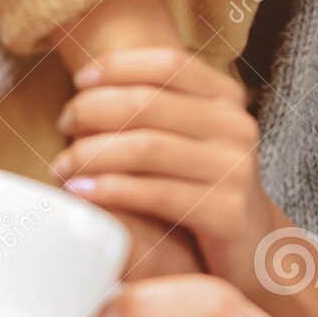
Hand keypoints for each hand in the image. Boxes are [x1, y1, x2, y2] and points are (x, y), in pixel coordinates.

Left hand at [49, 48, 317, 316]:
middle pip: (149, 103)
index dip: (119, 67)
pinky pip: (155, 193)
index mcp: (228, 101)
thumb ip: (161, 110)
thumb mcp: (194, 141)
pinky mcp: (225, 211)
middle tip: (64, 126)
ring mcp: (235, 169)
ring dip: (93, 153)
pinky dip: (111, 190)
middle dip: (93, 110)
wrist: (254, 252)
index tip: (80, 82)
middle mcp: (237, 128)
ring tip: (63, 165)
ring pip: (146, 147)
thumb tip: (89, 86)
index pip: (169, 64)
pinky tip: (81, 193)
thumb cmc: (206, 191)